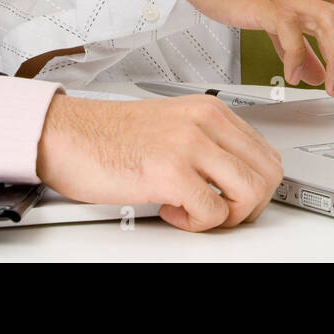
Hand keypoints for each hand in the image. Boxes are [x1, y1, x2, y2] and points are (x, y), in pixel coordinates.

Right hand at [36, 93, 284, 231]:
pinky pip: (212, 213)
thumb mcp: (173, 125)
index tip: (234, 198)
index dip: (255, 186)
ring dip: (227, 215)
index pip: (265, 152)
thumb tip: (236, 173)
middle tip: (220, 211)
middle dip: (249, 204)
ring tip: (196, 211)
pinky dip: (195, 223)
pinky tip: (171, 211)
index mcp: (210, 110)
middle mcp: (205, 122)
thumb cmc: (109, 135)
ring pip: (250, 192)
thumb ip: (207, 141)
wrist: (66, 135)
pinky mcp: (171, 172)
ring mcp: (190, 145)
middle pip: (267, 173)